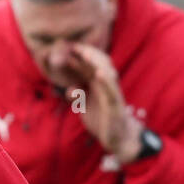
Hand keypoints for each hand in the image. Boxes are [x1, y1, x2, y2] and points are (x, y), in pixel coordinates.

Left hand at [62, 44, 141, 163]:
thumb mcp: (85, 106)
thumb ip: (77, 96)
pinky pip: (111, 89)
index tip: (66, 47)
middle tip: (73, 46)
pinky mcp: (115, 103)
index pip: (89, 65)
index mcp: (98, 83)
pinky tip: (98, 74)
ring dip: (96, 62)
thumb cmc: (101, 119)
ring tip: (86, 55)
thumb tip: (69, 90)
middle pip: (98, 64)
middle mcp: (106, 84)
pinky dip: (105, 80)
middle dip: (86, 54)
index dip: (79, 56)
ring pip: (106, 72)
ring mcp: (111, 91)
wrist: (116, 137)